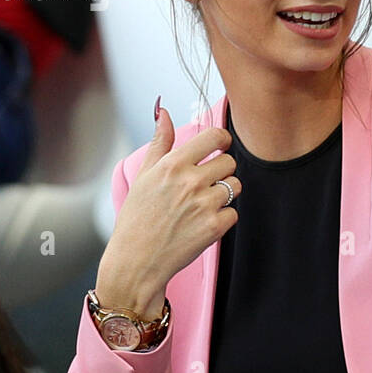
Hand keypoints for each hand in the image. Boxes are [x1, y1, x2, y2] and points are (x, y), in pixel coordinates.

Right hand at [95, 106, 239, 319]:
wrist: (136, 261)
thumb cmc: (137, 218)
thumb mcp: (143, 176)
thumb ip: (160, 142)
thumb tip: (163, 111)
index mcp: (173, 164)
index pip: (215, 136)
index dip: (222, 140)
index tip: (220, 146)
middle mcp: (190, 181)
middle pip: (230, 162)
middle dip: (221, 171)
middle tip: (202, 186)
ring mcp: (204, 204)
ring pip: (235, 186)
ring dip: (224, 194)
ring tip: (200, 206)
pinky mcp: (214, 227)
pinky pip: (234, 212)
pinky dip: (223, 218)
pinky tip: (202, 223)